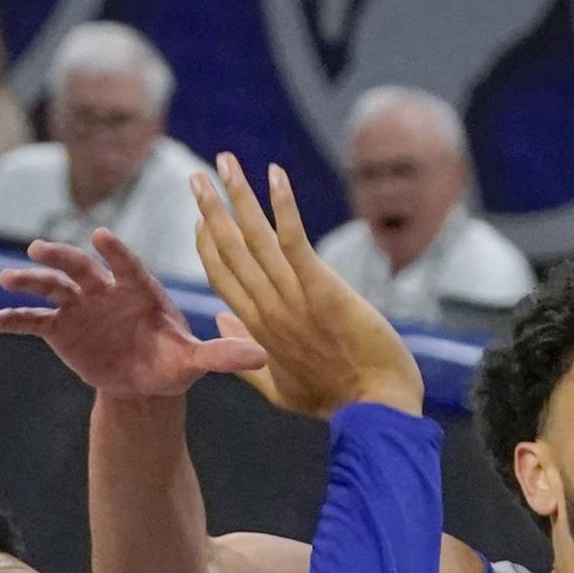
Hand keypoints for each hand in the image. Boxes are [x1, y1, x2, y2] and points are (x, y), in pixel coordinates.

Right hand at [0, 231, 266, 395]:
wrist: (144, 384)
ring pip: (53, 287)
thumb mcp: (196, 362)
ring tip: (7, 278)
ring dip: (30, 281)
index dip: (115, 252)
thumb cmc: (173, 363)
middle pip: (82, 268)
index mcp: (140, 289)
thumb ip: (223, 355)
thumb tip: (263, 356)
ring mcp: (80, 306)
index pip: (127, 265)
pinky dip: (14, 319)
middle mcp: (106, 290)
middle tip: (39, 248)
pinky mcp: (60, 328)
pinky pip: (34, 321)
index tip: (101, 236)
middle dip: (62, 258)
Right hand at [191, 154, 423, 418]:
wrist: (376, 409)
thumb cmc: (334, 401)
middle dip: (212, 210)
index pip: (222, 278)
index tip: (199, 217)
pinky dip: (283, 207)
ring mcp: (293, 299)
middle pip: (230, 251)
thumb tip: (221, 327)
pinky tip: (274, 176)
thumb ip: (245, 358)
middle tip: (197, 176)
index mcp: (257, 331)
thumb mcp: (280, 388)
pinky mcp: (322, 290)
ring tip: (225, 162)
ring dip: (239, 196)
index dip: (208, 245)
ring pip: (255, 239)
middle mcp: (267, 310)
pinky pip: (295, 241)